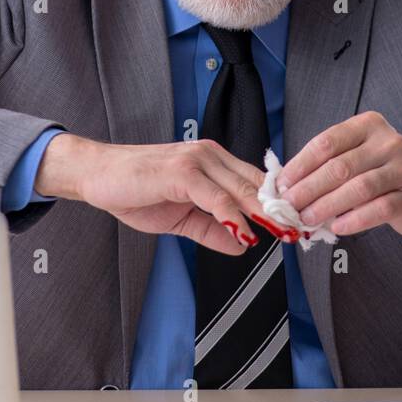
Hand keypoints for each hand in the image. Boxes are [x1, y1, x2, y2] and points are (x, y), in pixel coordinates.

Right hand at [35, 132, 279, 255]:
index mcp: (213, 162)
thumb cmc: (135, 190)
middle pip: (257, 185)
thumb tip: (241, 246)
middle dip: (282, 212)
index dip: (279, 206)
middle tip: (303, 233)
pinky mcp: (182, 172)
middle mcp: (210, 155)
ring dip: (267, 215)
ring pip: (242, 189)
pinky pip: (216, 197)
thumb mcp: (181, 218)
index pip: (257, 182)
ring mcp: (197, 161)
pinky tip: (244, 234)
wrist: (98, 175)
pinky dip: (233, 217)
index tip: (298, 228)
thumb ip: (212, 230)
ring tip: (286, 235)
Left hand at [274, 111, 401, 237]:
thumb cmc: (376, 171)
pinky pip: (379, 208)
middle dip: (309, 188)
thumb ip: (325, 164)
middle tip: (290, 205)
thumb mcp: (353, 156)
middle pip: (340, 166)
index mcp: (367, 125)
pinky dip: (355, 220)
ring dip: (328, 205)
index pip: (327, 142)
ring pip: (359, 188)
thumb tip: (287, 184)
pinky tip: (337, 227)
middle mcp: (387, 142)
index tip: (283, 183)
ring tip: (308, 218)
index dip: (301, 164)